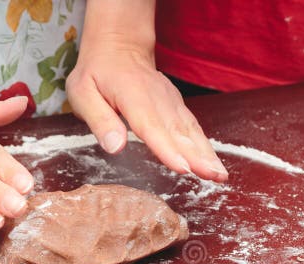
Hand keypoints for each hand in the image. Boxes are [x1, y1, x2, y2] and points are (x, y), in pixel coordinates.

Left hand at [66, 40, 227, 182]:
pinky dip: (205, 145)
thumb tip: (115, 146)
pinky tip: (213, 162)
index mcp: (133, 96)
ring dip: (207, 154)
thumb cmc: (97, 72)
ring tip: (220, 174)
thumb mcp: (82, 92)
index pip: (151, 126)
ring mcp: (170, 101)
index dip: (168, 149)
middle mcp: (157, 99)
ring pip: (191, 130)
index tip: (183, 167)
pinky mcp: (176, 106)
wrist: (119, 46)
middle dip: (199, 157)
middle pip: (179, 132)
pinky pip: (192, 127)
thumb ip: (99, 119)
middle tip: (215, 177)